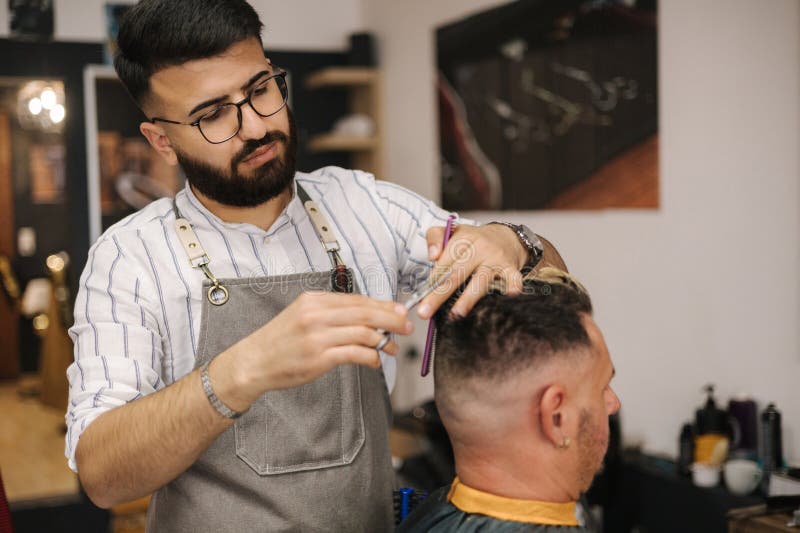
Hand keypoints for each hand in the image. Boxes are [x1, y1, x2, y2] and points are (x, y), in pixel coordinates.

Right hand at [220, 292, 412, 407]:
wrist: (253, 362)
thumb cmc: (281, 340)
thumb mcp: (303, 315)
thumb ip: (332, 312)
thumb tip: (367, 314)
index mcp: (314, 300)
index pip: (357, 299)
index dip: (383, 305)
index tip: (399, 311)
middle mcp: (316, 314)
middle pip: (365, 313)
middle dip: (391, 319)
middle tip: (406, 326)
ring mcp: (317, 336)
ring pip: (363, 333)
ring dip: (384, 341)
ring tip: (392, 348)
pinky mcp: (319, 357)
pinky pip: (355, 354)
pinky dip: (371, 357)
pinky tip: (375, 361)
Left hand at [417, 224, 527, 318]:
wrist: (507, 237)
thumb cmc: (473, 240)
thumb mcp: (453, 231)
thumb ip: (435, 238)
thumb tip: (432, 257)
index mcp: (462, 239)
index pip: (443, 263)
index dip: (432, 281)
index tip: (420, 298)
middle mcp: (479, 248)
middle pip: (456, 274)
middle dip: (439, 295)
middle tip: (424, 312)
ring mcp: (496, 259)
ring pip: (480, 280)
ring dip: (468, 298)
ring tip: (456, 313)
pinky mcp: (511, 268)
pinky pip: (513, 279)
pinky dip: (513, 286)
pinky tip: (510, 295)